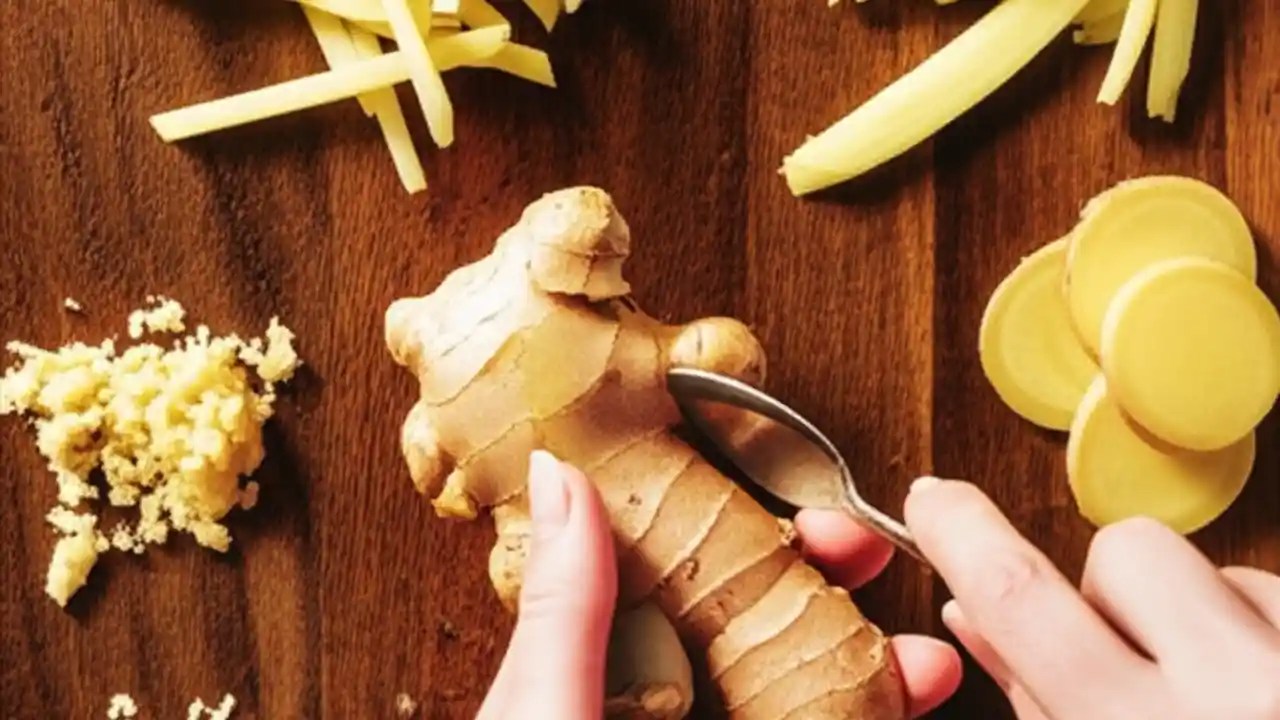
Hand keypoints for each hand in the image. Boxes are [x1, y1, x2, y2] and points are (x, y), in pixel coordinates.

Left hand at [477, 453, 962, 718]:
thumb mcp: (543, 718)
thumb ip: (565, 611)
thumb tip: (562, 473)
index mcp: (588, 674)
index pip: (671, 575)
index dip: (739, 530)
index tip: (797, 509)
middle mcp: (652, 711)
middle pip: (747, 632)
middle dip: (822, 595)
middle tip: (873, 562)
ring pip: (793, 699)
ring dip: (864, 674)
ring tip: (926, 664)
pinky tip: (897, 710)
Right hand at [905, 478, 1279, 719]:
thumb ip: (1034, 701)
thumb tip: (974, 616)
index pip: (1020, 596)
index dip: (961, 533)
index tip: (933, 501)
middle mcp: (1236, 690)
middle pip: (1127, 551)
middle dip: (1110, 589)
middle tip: (1130, 663)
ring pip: (1217, 568)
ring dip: (1197, 615)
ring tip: (1216, 694)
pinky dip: (1261, 634)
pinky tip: (1265, 693)